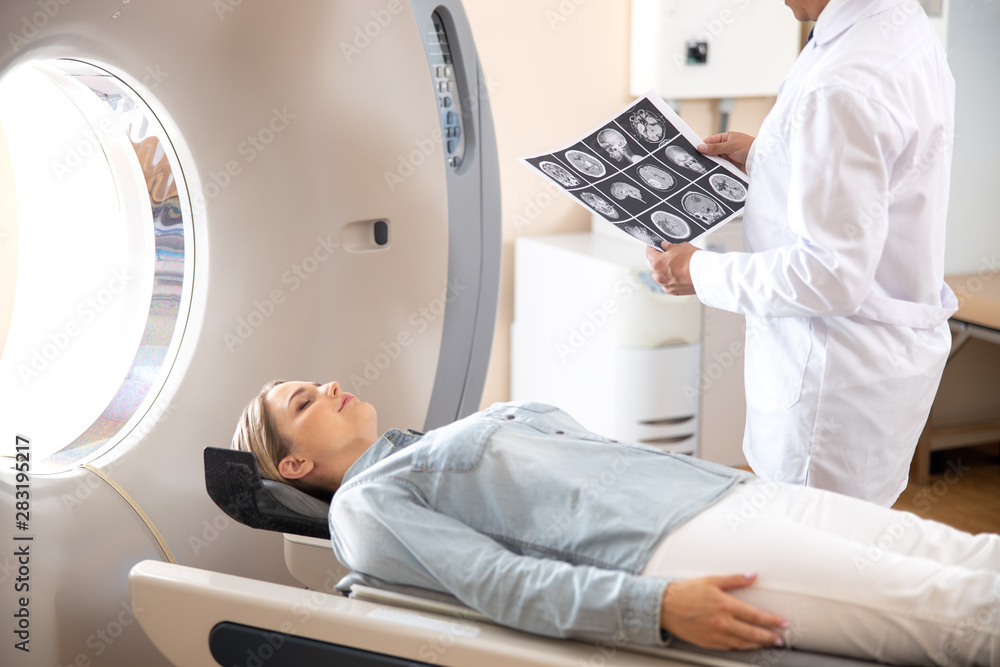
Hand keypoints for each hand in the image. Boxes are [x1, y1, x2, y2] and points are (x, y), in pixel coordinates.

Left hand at [646, 242, 697, 295]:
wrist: (706, 274)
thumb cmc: (694, 261)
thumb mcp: (681, 246)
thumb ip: (670, 246)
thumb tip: (665, 246)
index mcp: (657, 263)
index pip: (649, 252)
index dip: (652, 247)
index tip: (654, 246)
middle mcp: (659, 276)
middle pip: (655, 266)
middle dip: (661, 260)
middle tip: (671, 256)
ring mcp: (665, 285)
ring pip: (661, 276)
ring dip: (666, 271)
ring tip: (678, 266)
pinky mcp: (673, 291)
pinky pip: (668, 284)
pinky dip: (672, 280)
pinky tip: (681, 275)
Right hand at [660, 573, 786, 650]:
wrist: (664, 606)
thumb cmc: (686, 591)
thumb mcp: (711, 580)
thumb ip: (734, 579)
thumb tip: (753, 575)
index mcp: (725, 605)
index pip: (756, 616)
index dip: (773, 621)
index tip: (783, 623)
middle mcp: (722, 622)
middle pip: (753, 633)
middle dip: (770, 636)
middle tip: (781, 639)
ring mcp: (716, 635)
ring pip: (743, 643)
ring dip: (758, 644)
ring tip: (767, 644)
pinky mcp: (708, 643)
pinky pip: (730, 647)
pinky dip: (742, 647)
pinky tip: (747, 645)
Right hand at [697, 132, 754, 173]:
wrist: (759, 159)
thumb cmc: (748, 147)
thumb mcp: (729, 146)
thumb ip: (714, 148)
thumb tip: (701, 147)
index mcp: (727, 137)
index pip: (712, 140)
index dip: (704, 144)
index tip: (695, 149)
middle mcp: (728, 146)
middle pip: (713, 151)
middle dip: (707, 154)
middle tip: (697, 158)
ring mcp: (729, 156)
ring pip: (716, 159)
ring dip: (712, 162)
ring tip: (704, 165)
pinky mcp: (731, 165)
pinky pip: (721, 166)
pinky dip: (717, 167)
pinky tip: (712, 169)